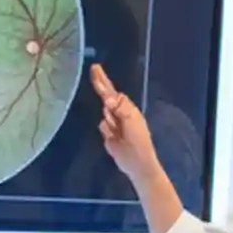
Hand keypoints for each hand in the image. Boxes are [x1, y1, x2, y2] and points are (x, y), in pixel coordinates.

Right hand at [91, 64, 159, 183]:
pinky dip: (106, 129)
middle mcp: (120, 113)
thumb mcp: (132, 122)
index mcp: (128, 109)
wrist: (136, 163)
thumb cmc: (138, 141)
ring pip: (104, 113)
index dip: (104, 81)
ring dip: (108, 117)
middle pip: (108, 97)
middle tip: (94, 69)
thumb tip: (108, 99)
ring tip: (120, 132)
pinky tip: (114, 138)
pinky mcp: (107, 134)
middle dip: (101, 84)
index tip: (95, 69)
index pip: (114, 92)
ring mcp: (113, 123)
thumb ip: (120, 109)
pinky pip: (102, 126)